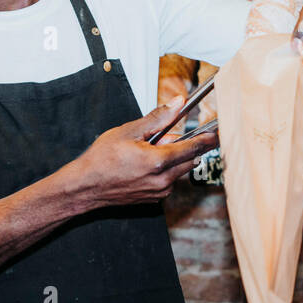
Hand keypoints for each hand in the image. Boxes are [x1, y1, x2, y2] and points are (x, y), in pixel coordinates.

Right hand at [71, 100, 217, 209]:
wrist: (85, 187)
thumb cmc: (101, 159)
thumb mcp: (129, 131)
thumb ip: (158, 118)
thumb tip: (178, 103)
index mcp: (158, 161)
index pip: (193, 148)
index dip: (207, 139)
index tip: (217, 133)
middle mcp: (162, 180)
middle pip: (189, 160)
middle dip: (184, 147)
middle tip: (166, 137)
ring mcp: (159, 192)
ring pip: (179, 171)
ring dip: (173, 159)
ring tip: (150, 150)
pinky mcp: (154, 199)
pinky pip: (169, 181)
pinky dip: (165, 171)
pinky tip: (146, 165)